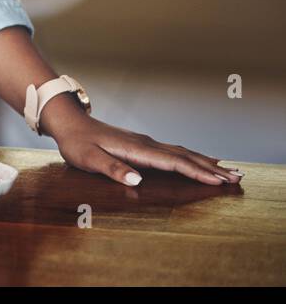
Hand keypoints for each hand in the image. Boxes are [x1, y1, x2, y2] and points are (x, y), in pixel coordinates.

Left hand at [47, 111, 242, 186]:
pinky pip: (174, 151)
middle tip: (236, 178)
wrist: (68, 122)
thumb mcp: (88, 158)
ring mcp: (145, 142)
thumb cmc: (76, 142)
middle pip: (185, 156)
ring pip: (182, 152)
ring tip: (228, 171)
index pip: (173, 162)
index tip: (217, 181)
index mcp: (136, 149)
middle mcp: (146, 143)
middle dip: (210, 168)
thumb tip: (137, 180)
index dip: (196, 172)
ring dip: (205, 162)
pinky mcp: (142, 144)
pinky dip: (193, 156)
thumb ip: (112, 169)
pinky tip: (201, 159)